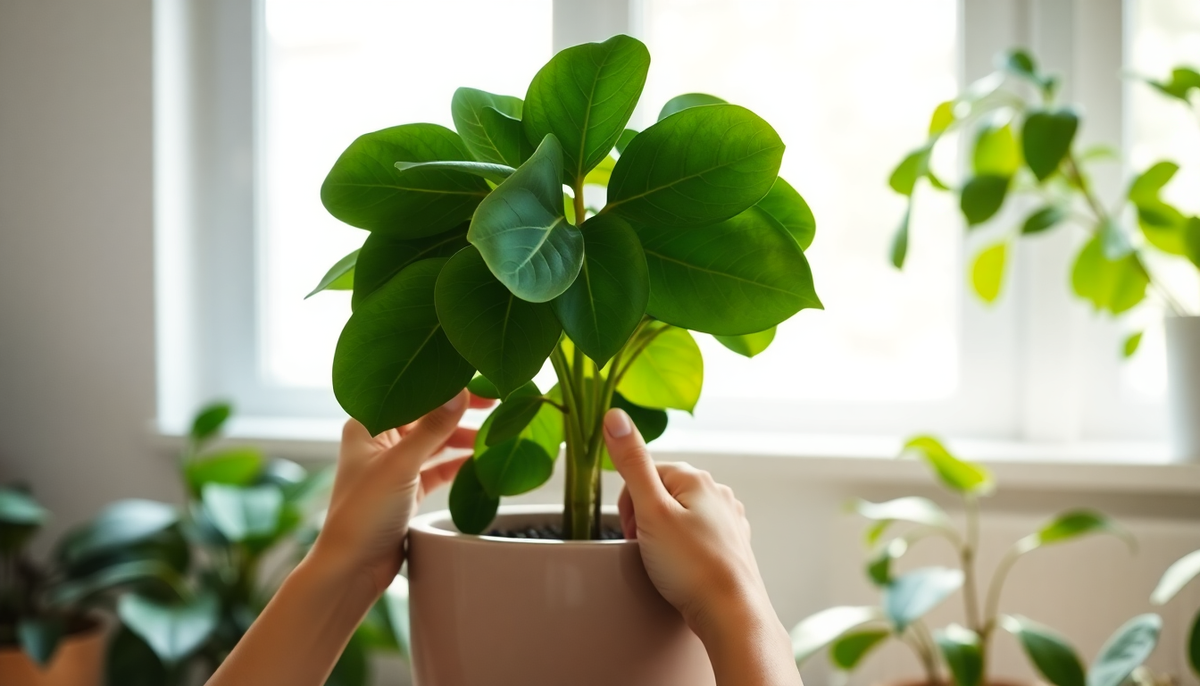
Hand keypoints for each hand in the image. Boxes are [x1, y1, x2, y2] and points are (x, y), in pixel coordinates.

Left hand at [311, 390, 489, 599]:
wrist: (351, 568)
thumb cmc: (362, 514)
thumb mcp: (401, 465)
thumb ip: (433, 429)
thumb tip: (460, 393)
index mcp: (368, 425)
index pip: (414, 395)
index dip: (447, 387)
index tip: (480, 386)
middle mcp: (379, 441)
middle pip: (426, 416)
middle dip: (458, 411)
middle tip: (495, 404)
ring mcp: (394, 466)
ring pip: (435, 442)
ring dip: (461, 438)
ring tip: (493, 435)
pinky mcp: (407, 489)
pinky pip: (437, 468)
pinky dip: (457, 464)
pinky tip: (479, 460)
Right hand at [603, 408, 800, 685]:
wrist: (731, 614)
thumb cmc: (693, 568)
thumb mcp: (651, 511)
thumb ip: (632, 462)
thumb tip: (615, 416)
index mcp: (697, 478)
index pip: (645, 474)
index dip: (629, 504)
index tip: (633, 531)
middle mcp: (717, 493)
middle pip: (662, 494)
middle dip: (646, 519)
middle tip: (646, 549)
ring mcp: (728, 519)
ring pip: (680, 516)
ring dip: (664, 535)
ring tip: (665, 563)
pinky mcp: (732, 545)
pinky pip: (696, 538)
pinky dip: (684, 550)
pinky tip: (683, 569)